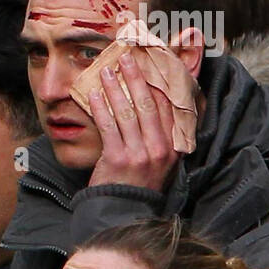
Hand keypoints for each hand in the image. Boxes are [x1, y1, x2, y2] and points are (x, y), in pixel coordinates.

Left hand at [87, 51, 181, 191]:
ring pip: (127, 111)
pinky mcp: (117, 158)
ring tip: (106, 71)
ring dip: (115, 88)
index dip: (161, 82)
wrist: (124, 211)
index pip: (171, 106)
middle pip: (149, 103)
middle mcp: (161, 148)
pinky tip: (94, 94)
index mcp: (175, 146)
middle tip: (127, 57)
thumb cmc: (139, 182)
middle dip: (137, 77)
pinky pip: (108, 126)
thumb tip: (153, 100)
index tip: (152, 61)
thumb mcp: (160, 159)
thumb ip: (162, 134)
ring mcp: (139, 154)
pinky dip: (100, 107)